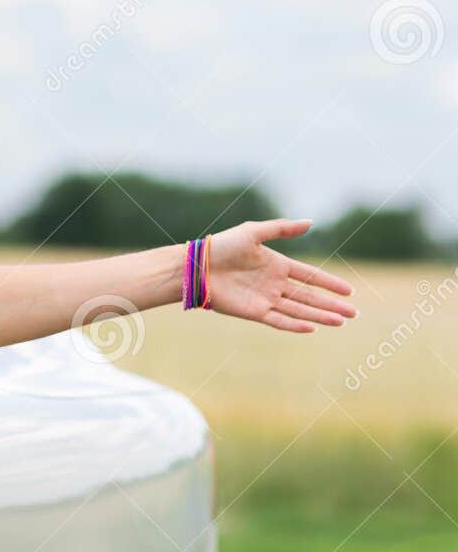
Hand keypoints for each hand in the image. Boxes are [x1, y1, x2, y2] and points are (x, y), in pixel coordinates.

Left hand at [207, 219, 356, 331]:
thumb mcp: (253, 232)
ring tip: (341, 321)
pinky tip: (312, 328)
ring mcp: (265, 299)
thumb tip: (310, 222)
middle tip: (354, 313)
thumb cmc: (222, 246)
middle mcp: (274, 283)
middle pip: (309, 296)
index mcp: (276, 265)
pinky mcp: (253, 312)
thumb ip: (282, 229)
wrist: (197, 266)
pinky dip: (294, 325)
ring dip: (319, 316)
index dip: (329, 283)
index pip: (310, 276)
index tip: (349, 291)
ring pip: (298, 310)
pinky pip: (278, 320)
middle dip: (331, 304)